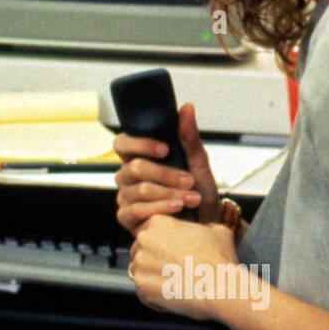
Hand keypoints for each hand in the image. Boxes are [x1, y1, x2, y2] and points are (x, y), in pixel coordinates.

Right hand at [114, 102, 218, 231]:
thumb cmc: (199, 191)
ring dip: (170, 192)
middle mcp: (127, 177)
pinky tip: (178, 207)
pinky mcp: (127, 218)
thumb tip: (186, 107)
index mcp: (138, 157)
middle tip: (189, 180)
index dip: (139, 144)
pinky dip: (162, 207)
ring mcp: (125, 197)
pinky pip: (137, 210)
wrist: (206, 222)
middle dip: (166, 174)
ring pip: (140, 189)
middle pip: (134, 167)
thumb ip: (189, 137)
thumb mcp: (198, 163)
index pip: (122, 143)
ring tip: (192, 197)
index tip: (164, 149)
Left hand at [126, 213, 238, 320]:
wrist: (221, 287)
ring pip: (141, 273)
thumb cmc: (220, 259)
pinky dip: (156, 299)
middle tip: (176, 273)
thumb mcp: (217, 230)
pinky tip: (175, 298)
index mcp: (158, 221)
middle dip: (154, 263)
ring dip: (155, 281)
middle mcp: (143, 238)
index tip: (175, 256)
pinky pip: (143, 293)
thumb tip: (204, 229)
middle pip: (141, 252)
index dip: (162, 246)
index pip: (149, 233)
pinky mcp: (140, 285)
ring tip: (178, 286)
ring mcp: (139, 262)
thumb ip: (201, 226)